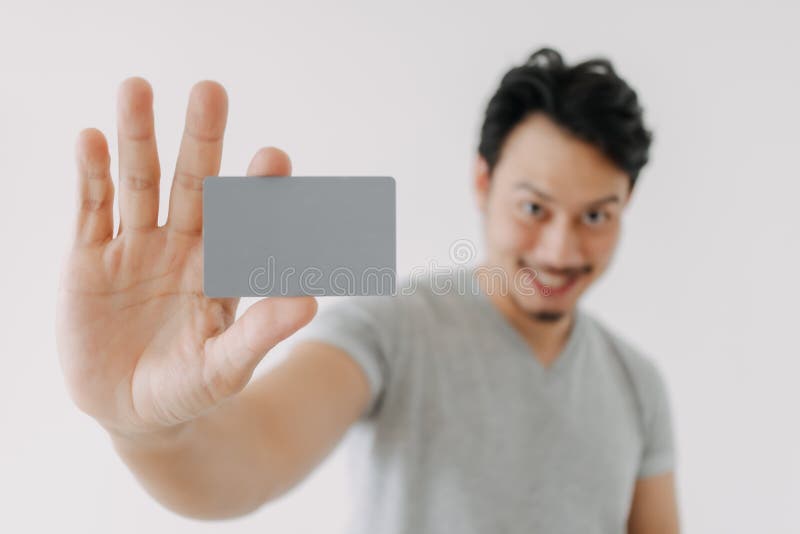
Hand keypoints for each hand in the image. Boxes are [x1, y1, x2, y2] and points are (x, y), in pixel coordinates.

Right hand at [56, 78, 316, 440]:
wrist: (134, 411)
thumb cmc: (190, 389)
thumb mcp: (225, 367)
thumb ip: (261, 332)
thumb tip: (311, 300)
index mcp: (222, 268)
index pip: (245, 220)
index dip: (259, 189)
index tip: (275, 157)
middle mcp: (183, 246)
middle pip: (194, 184)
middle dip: (201, 141)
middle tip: (211, 92)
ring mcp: (136, 248)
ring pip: (139, 183)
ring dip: (137, 138)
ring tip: (137, 87)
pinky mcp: (90, 258)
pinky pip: (91, 209)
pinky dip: (90, 176)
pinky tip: (91, 139)